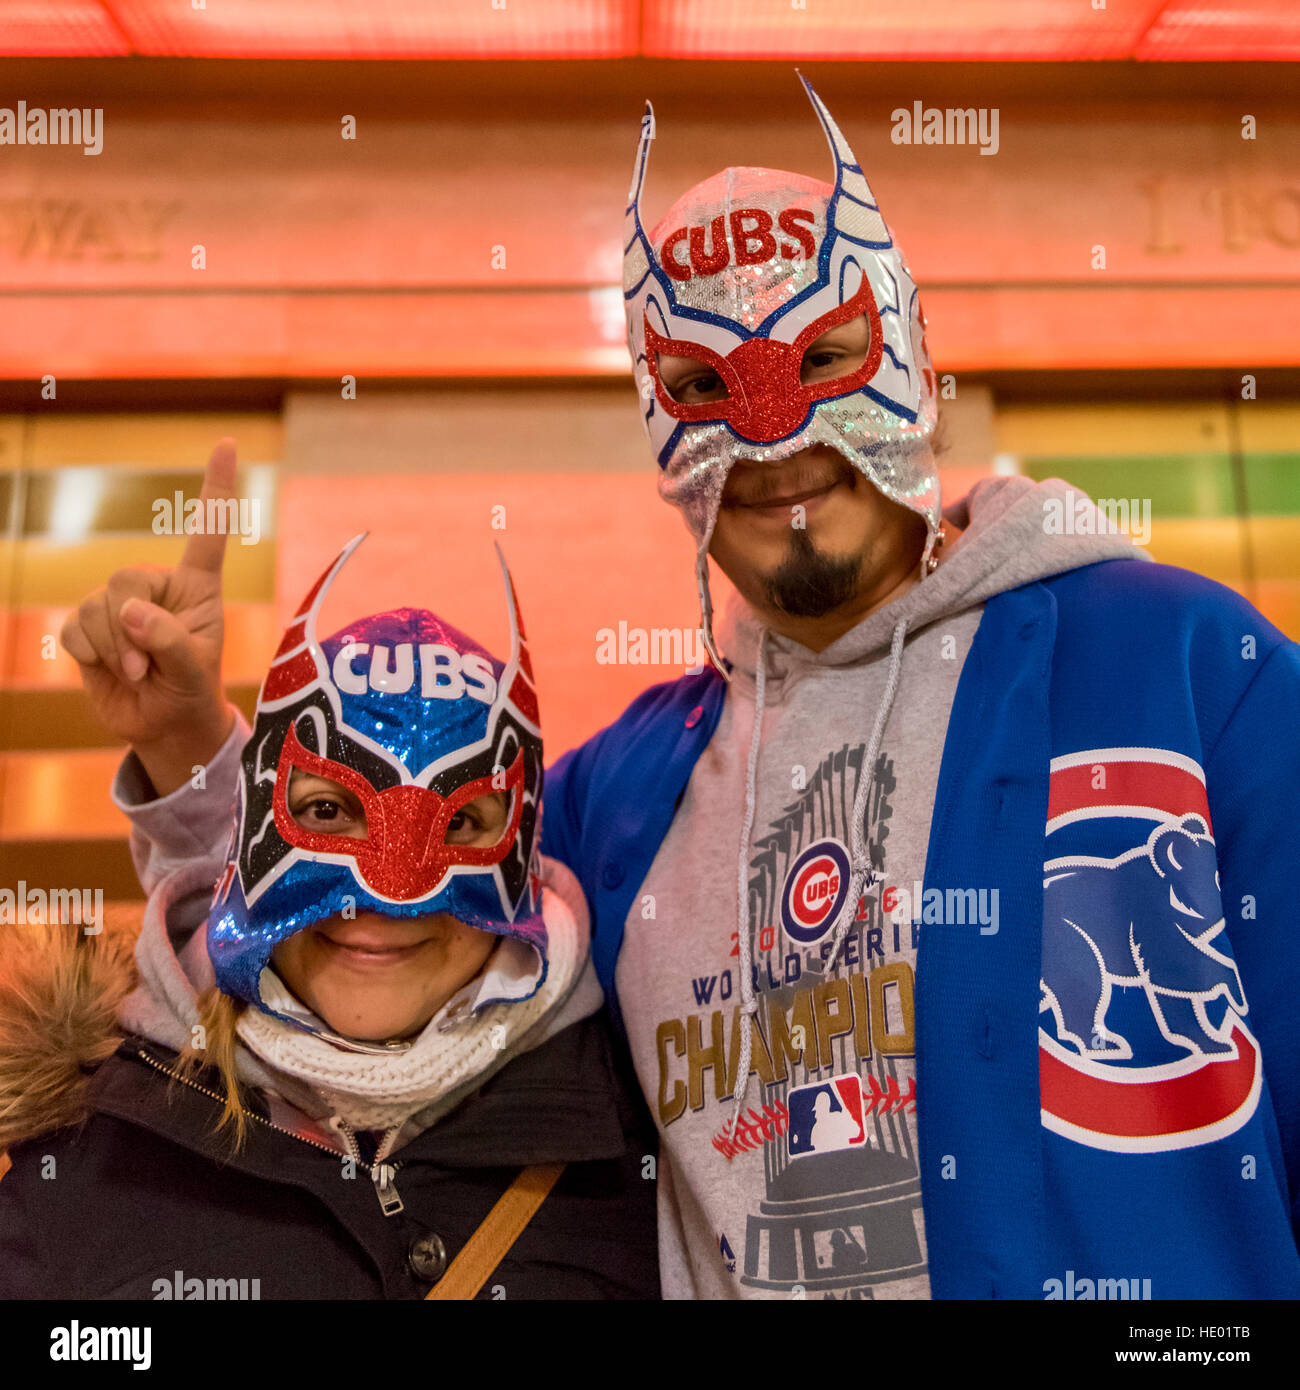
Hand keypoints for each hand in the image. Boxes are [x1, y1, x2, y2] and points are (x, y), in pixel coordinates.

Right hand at [60, 438, 238, 795]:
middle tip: (147, 667)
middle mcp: (158, 586)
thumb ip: (170, 641)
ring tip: (137, 674)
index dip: (216, 488)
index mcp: (199, 588)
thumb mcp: (193, 671)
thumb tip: (131, 611)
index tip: (227, 443)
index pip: (208, 532)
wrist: (162, 724)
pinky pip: (75, 628)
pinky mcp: (90, 624)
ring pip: (97, 607)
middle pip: (126, 580)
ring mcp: (121, 603)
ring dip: (114, 650)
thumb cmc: (190, 692)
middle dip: (131, 629)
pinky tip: (111, 669)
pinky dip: (91, 655)